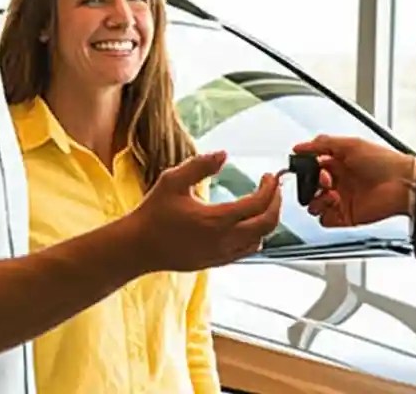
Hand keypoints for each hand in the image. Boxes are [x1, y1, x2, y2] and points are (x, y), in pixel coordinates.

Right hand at [126, 151, 281, 271]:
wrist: (139, 247)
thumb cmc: (153, 213)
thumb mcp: (172, 181)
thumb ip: (199, 165)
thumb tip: (223, 154)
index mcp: (216, 219)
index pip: (257, 204)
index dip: (270, 188)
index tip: (269, 176)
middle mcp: (224, 240)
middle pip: (267, 224)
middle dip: (276, 203)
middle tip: (274, 188)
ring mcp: (222, 254)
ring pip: (260, 240)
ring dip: (267, 220)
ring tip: (263, 203)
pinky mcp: (217, 262)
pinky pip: (247, 251)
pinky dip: (255, 236)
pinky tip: (247, 223)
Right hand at [293, 135, 415, 226]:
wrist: (403, 184)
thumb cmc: (383, 162)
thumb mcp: (351, 144)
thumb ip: (323, 143)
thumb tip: (299, 146)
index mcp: (338, 163)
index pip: (312, 167)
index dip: (307, 167)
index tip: (305, 166)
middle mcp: (339, 182)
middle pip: (310, 188)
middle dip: (310, 184)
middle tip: (323, 179)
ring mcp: (342, 200)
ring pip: (314, 205)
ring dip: (315, 199)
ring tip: (330, 192)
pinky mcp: (346, 217)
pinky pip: (325, 220)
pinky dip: (324, 213)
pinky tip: (335, 202)